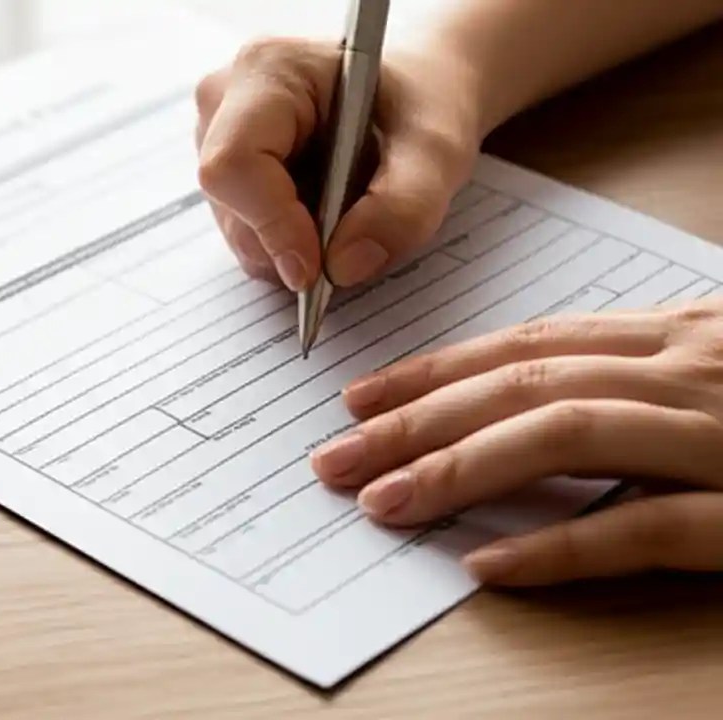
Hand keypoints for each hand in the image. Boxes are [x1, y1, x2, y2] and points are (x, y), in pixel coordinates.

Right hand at [195, 36, 480, 289]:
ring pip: (235, 227)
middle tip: (354, 233)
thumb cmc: (423, 101)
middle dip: (290, 241)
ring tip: (345, 208)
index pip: (235, 163)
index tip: (318, 268)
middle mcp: (225, 100)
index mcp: (270, 70)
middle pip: (231, 204)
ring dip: (293, 244)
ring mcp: (215, 137)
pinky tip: (323, 211)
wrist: (414, 94)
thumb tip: (342, 268)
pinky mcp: (225, 172)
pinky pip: (244, 233)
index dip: (271, 224)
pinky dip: (287, 243)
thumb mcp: (438, 151)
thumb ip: (403, 209)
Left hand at [310, 299, 722, 585]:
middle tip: (335, 457)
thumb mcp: (719, 369)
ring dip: (460, 468)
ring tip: (383, 501)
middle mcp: (689, 372)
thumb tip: (531, 396)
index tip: (358, 399)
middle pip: (525, 385)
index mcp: (678, 338)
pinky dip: (559, 544)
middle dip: (416, 422)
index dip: (434, 373)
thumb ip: (636, 376)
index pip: (530, 346)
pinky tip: (487, 564)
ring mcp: (719, 437)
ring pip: (567, 434)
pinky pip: (646, 529)